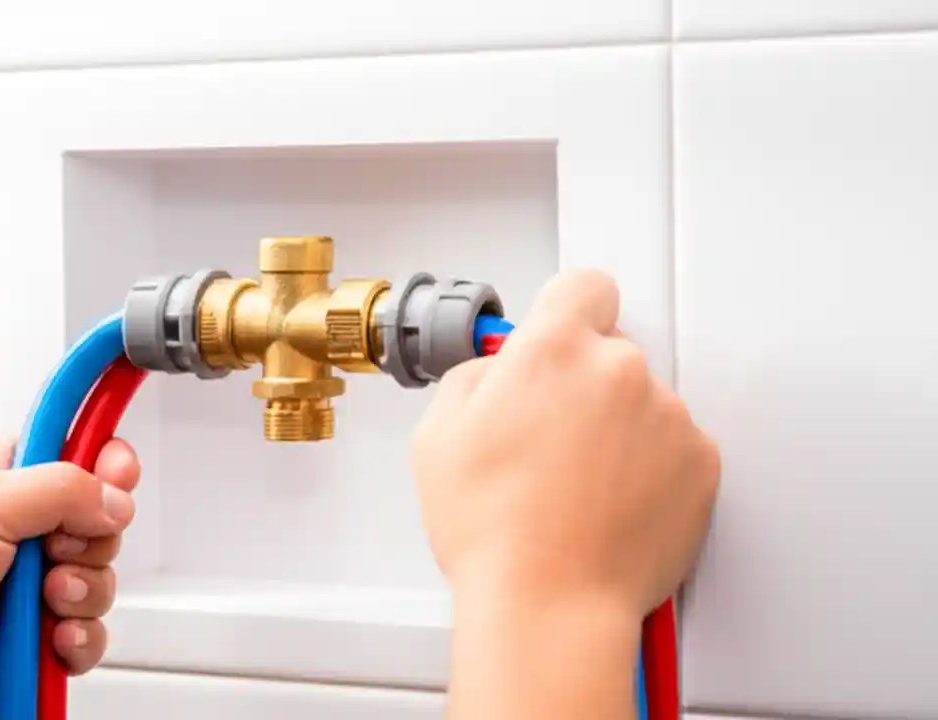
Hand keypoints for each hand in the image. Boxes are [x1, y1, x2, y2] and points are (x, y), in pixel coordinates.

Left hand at [0, 438, 139, 718]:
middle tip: (56, 546)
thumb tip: (114, 496)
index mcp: (4, 480)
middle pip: (100, 520)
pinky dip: (79, 638)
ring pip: (100, 578)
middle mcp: (20, 530)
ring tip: (46, 596)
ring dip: (83, 589)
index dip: (103, 459)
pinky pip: (88, 634)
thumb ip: (62, 488)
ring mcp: (28, 585)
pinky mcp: (34, 636)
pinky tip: (53, 637)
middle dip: (92, 537)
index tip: (117, 469)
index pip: (74, 453)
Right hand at [411, 270, 719, 718]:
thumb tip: (496, 375)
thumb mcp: (436, 437)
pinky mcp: (701, 462)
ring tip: (576, 486)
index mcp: (553, 349)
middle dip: (583, 383)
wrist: (550, 604)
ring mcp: (667, 415)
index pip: (583, 284)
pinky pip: (674, 446)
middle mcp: (618, 370)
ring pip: (642, 401)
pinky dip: (650, 467)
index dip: (567, 310)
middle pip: (610, 350)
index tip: (560, 333)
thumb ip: (472, 379)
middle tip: (549, 438)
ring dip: (617, 428)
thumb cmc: (494, 532)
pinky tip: (608, 503)